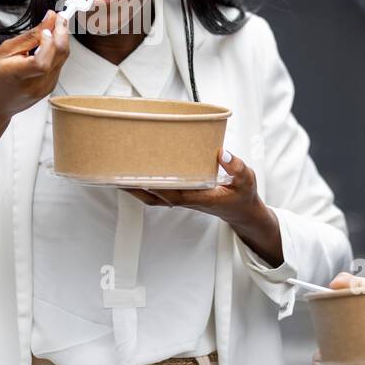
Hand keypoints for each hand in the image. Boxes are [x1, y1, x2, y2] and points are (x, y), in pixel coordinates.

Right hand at [0, 10, 69, 121]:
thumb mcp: (4, 51)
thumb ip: (30, 35)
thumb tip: (49, 19)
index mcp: (19, 76)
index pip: (42, 62)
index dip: (48, 43)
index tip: (46, 28)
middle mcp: (36, 84)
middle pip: (60, 56)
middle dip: (62, 32)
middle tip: (58, 18)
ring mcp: (45, 88)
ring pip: (63, 59)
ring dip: (61, 40)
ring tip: (52, 28)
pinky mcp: (50, 87)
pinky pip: (59, 65)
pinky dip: (56, 51)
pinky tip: (48, 44)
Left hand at [122, 150, 281, 263]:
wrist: (242, 211)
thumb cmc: (242, 195)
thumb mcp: (247, 179)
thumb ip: (237, 167)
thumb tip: (223, 153)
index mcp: (201, 197)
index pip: (174, 193)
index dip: (156, 186)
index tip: (140, 175)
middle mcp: (187, 199)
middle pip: (155, 196)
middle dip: (136, 186)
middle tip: (118, 170)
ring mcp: (183, 199)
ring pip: (153, 197)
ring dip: (135, 188)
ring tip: (117, 174)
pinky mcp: (181, 196)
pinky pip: (157, 193)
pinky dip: (143, 187)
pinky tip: (134, 176)